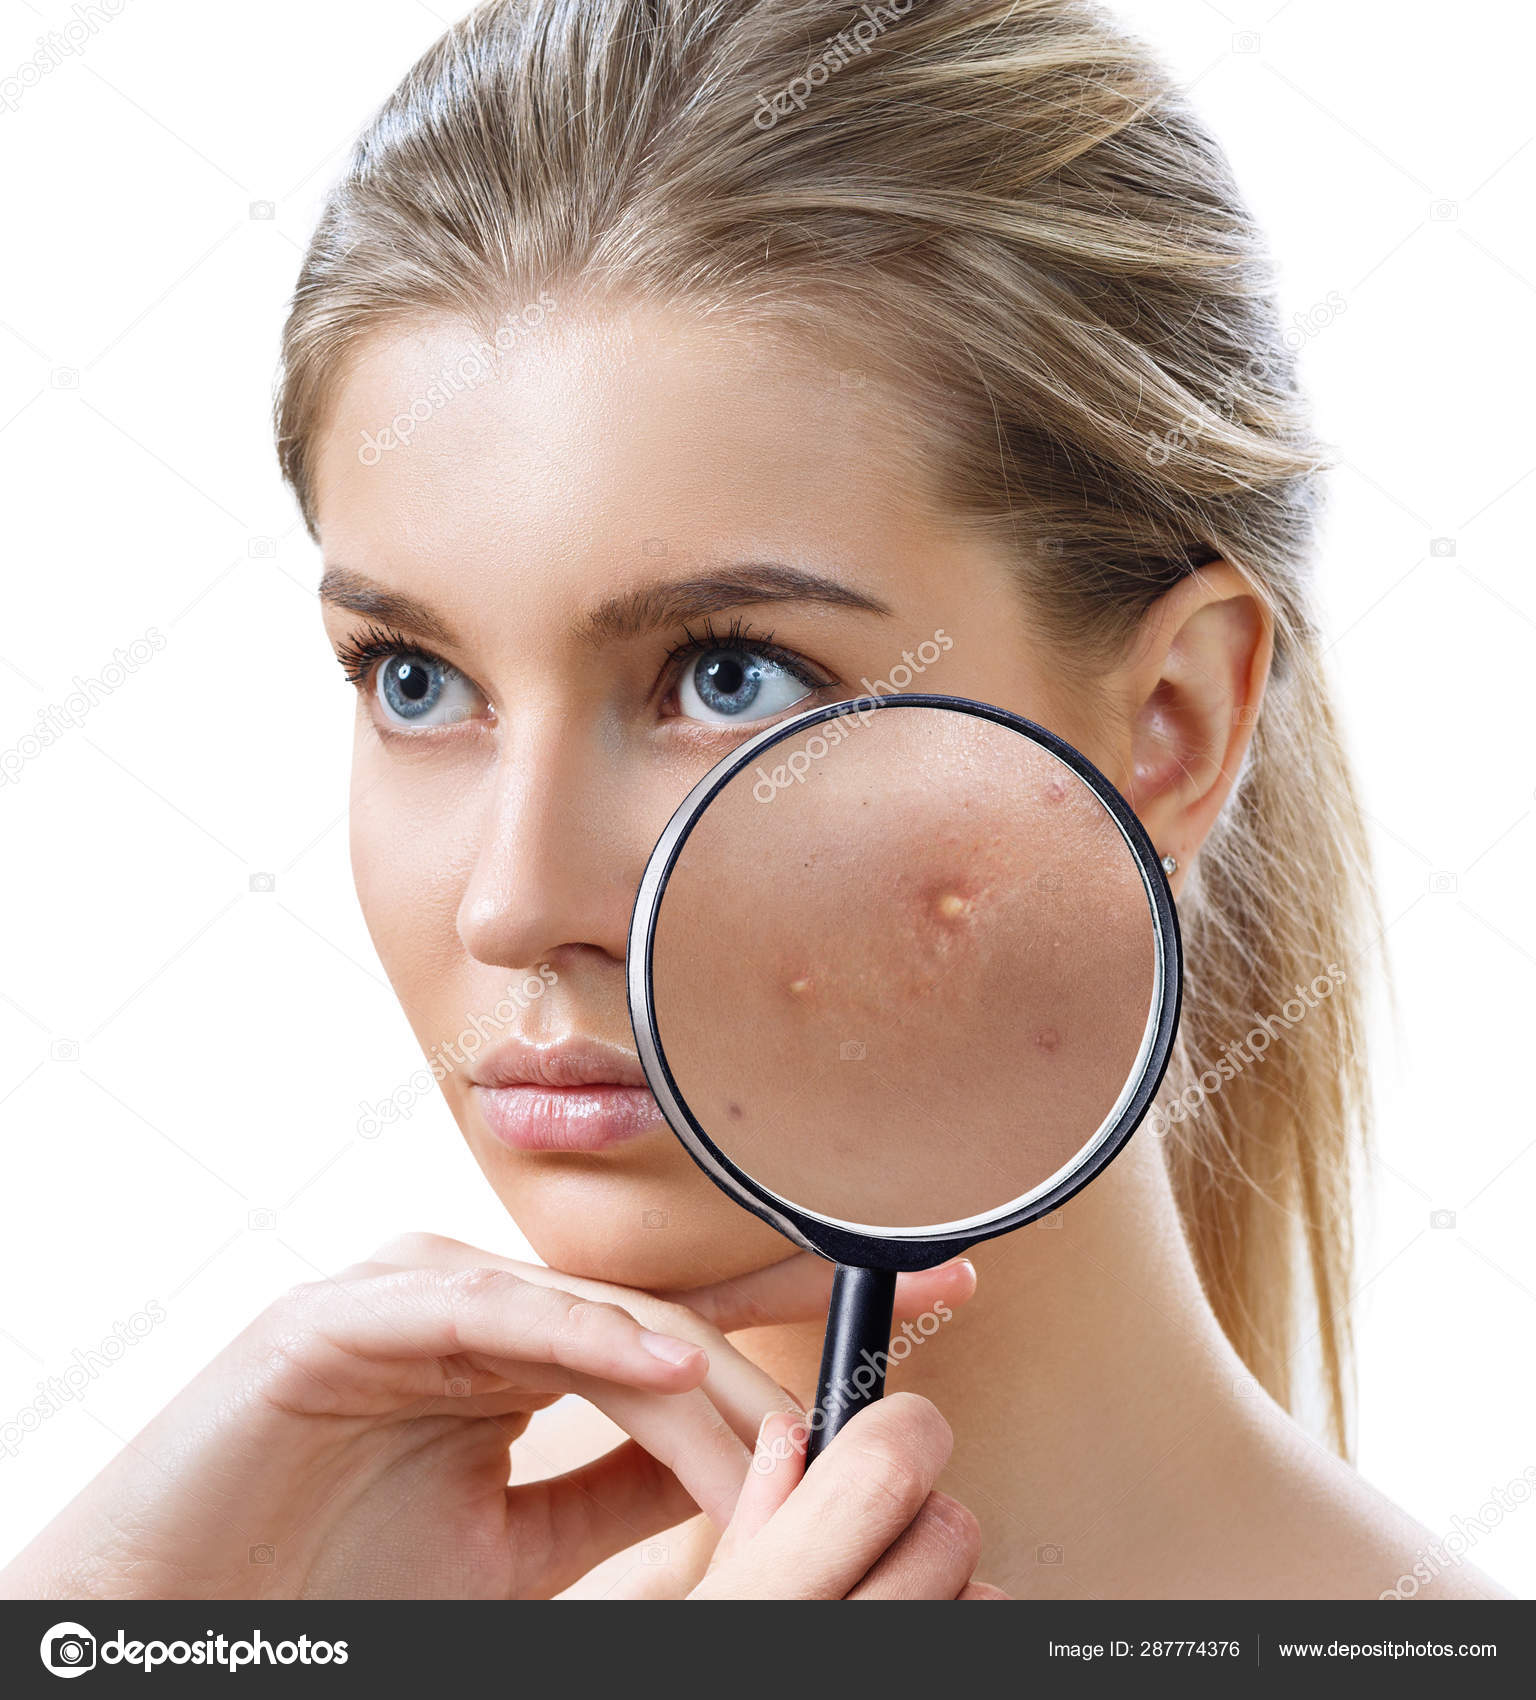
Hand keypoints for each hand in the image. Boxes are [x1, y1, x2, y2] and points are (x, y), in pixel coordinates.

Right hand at [0, 1234, 975, 1599]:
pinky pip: (485, 1316)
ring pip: (589, 1319)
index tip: (932, 1302)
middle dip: (782, 1348)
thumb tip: (743, 1478)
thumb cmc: (327, 1594)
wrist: (164, 1627)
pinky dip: (579, 1339)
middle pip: (656, 1320)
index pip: (678, 1331)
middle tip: (899, 1369)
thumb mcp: (510, 1555)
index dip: (800, 1318)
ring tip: (799, 1429)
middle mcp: (479, 1309)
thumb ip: (609, 1497)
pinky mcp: (343, 1315)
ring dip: (700, 1376)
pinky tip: (666, 1370)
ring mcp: (412, 1296)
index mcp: (515, 1359)